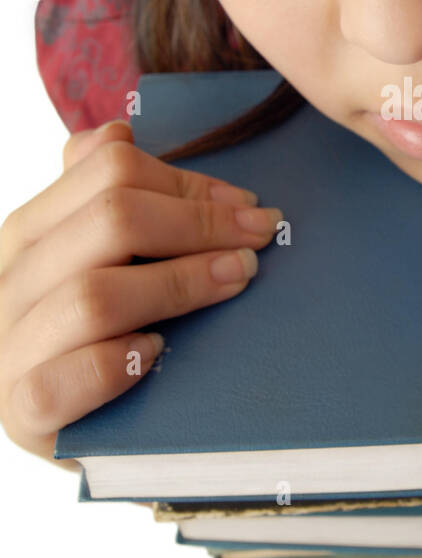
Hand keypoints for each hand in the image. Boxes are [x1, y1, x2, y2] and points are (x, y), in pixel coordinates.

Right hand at [0, 119, 281, 468]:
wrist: (60, 429)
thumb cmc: (88, 337)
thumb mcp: (87, 259)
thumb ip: (97, 198)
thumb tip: (118, 129)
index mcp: (25, 232)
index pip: (107, 171)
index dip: (189, 181)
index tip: (247, 204)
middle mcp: (6, 281)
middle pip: (111, 221)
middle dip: (201, 224)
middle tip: (260, 239)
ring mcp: (7, 348)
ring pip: (95, 294)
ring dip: (181, 283)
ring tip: (235, 280)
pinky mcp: (20, 413)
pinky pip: (65, 381)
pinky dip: (117, 363)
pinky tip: (160, 352)